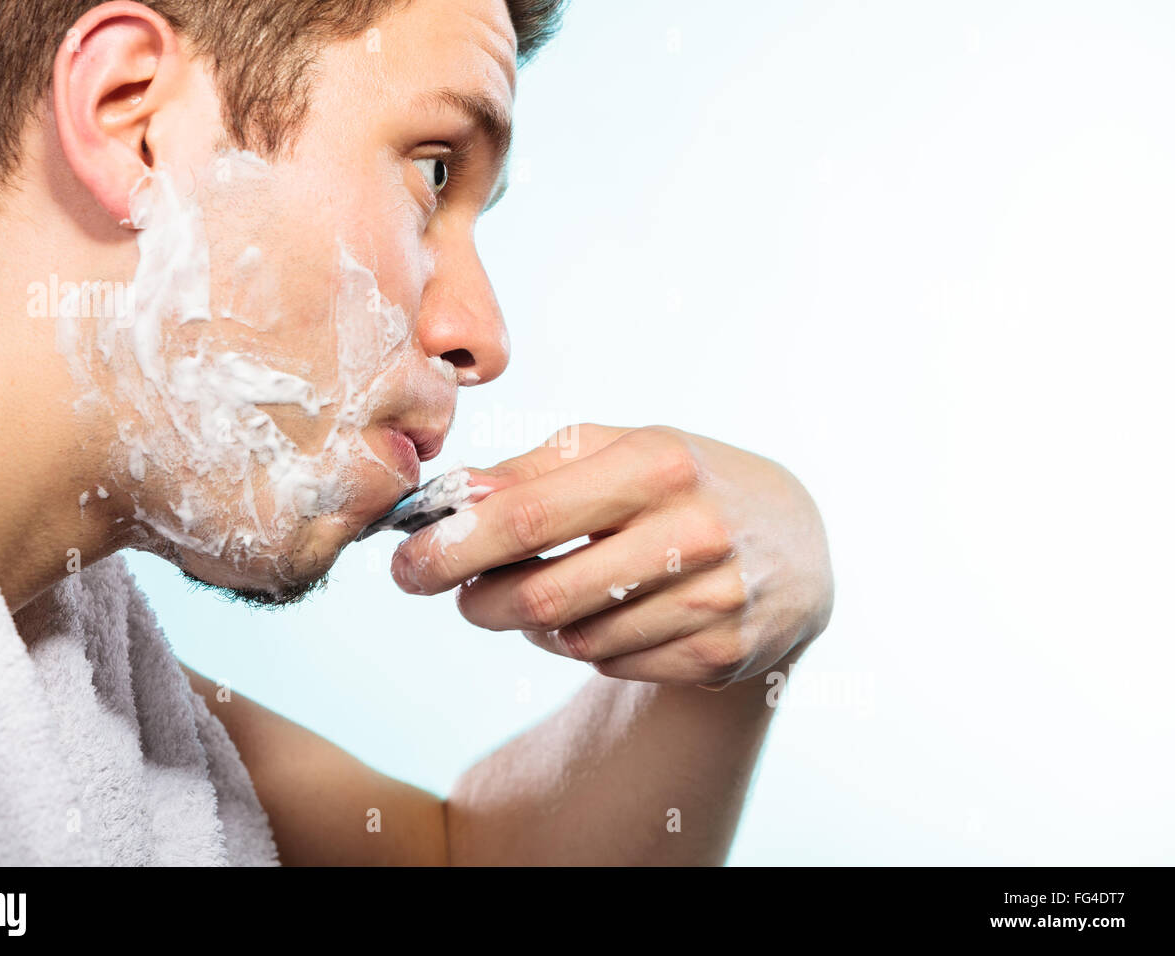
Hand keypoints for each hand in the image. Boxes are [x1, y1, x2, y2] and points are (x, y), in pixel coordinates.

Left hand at [390, 424, 833, 689]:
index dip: (453, 547)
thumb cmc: (683, 481)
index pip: (528, 516)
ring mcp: (713, 601)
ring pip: (574, 641)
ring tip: (542, 593)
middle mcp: (694, 532)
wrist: (794, 540)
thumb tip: (447, 498)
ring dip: (533, 625)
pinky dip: (584, 647)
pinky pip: (612, 667)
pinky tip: (599, 615)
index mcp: (657, 465)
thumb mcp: (619, 448)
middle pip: (542, 596)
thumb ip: (532, 471)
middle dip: (479, 601)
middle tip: (461, 593)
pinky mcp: (721, 655)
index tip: (407, 564)